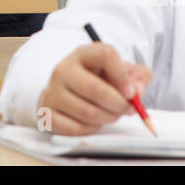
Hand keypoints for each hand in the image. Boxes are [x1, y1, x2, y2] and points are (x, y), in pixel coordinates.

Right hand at [38, 43, 152, 135]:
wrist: (65, 92)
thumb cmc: (97, 81)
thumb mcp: (119, 72)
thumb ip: (137, 77)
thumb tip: (137, 92)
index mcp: (83, 54)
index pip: (105, 55)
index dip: (122, 75)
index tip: (131, 92)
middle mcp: (64, 69)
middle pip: (96, 90)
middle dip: (119, 105)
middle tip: (129, 110)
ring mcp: (53, 91)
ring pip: (88, 112)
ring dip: (107, 118)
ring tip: (112, 115)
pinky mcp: (47, 113)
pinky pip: (75, 128)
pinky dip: (91, 129)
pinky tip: (94, 123)